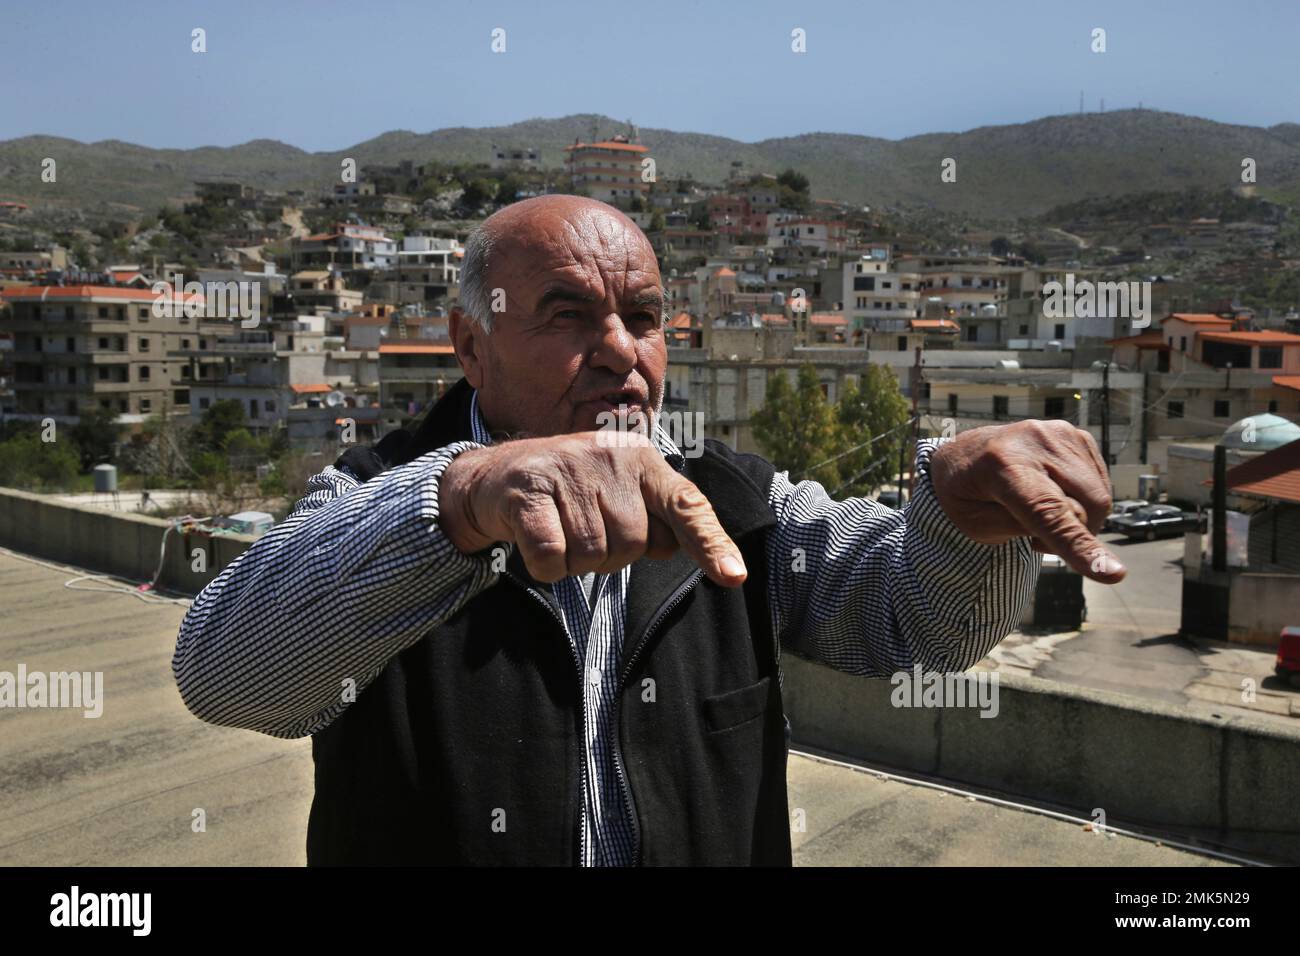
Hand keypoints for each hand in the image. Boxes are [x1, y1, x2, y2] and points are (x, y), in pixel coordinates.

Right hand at [437, 432, 747, 586]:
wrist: (494, 477)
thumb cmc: (570, 493)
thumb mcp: (618, 494)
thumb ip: (654, 519)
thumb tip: (675, 545)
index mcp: (640, 458)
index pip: (686, 504)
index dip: (711, 542)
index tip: (734, 576)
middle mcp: (609, 457)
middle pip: (633, 545)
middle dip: (609, 554)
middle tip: (583, 527)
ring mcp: (566, 471)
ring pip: (592, 557)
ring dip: (574, 560)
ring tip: (559, 528)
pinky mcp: (528, 492)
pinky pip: (552, 559)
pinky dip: (544, 565)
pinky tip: (534, 538)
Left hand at [928, 420, 1125, 583]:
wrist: (963, 453)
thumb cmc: (965, 493)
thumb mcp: (975, 524)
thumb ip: (1022, 529)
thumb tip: (1075, 529)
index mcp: (999, 464)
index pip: (1046, 511)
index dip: (1078, 543)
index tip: (1113, 574)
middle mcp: (1034, 441)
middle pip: (1085, 508)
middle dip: (1069, 538)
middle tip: (1032, 538)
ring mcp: (1060, 433)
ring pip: (1099, 500)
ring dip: (1076, 521)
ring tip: (1037, 513)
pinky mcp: (1077, 436)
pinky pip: (1100, 486)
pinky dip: (1082, 502)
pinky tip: (1052, 496)